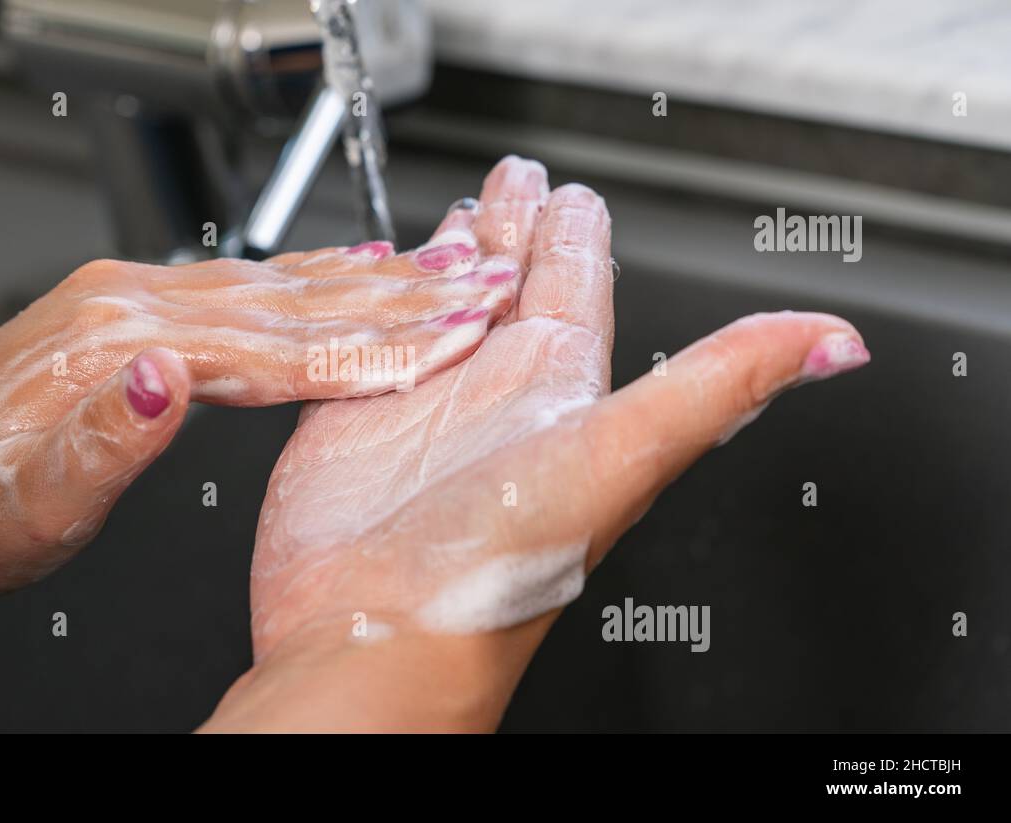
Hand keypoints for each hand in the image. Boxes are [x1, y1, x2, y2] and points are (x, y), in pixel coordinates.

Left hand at [0, 226, 520, 603]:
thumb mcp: (27, 503)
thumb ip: (102, 442)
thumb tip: (166, 382)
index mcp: (120, 351)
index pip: (278, 348)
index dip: (377, 342)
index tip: (455, 331)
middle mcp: (135, 305)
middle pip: (295, 299)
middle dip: (402, 293)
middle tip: (485, 278)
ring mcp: (137, 298)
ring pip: (281, 284)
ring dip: (373, 277)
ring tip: (450, 264)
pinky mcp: (137, 308)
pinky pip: (248, 287)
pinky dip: (314, 278)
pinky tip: (354, 268)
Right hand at [213, 157, 869, 730]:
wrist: (379, 635)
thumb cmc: (500, 569)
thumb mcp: (626, 456)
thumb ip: (720, 383)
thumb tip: (835, 343)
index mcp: (559, 387)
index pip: (577, 284)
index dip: (575, 231)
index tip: (572, 190)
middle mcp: (491, 388)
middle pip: (506, 284)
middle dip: (510, 225)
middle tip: (510, 179)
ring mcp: (419, 398)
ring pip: (435, 304)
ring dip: (443, 259)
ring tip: (453, 217)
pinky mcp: (350, 413)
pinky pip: (363, 334)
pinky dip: (366, 300)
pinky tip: (368, 278)